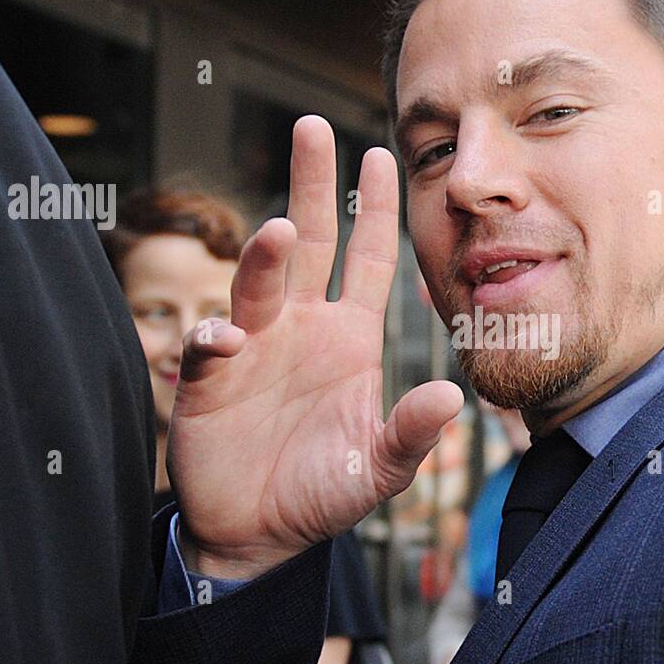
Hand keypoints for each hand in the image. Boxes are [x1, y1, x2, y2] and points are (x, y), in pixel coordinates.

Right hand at [168, 115, 462, 579]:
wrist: (259, 535)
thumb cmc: (322, 492)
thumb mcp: (380, 468)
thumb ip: (413, 434)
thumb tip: (452, 397)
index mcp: (350, 337)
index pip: (368, 259)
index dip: (374, 209)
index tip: (380, 154)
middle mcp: (302, 328)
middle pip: (309, 242)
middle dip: (310, 184)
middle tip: (309, 128)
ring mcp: (254, 347)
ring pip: (260, 283)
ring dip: (267, 257)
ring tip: (279, 234)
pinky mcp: (211, 379)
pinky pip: (213, 345)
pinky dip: (218, 338)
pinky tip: (228, 343)